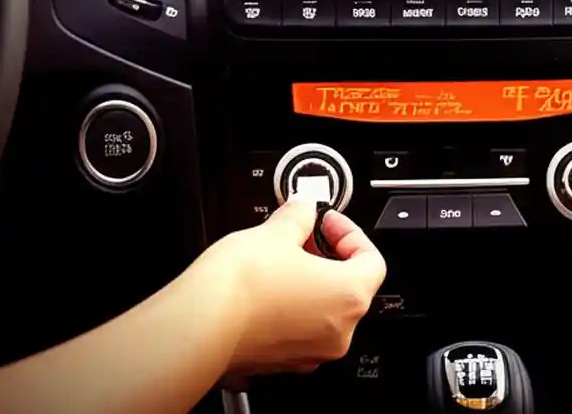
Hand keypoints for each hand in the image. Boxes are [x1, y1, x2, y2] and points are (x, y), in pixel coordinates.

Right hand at [198, 200, 386, 376]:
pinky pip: (297, 330)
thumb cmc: (240, 285)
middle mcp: (338, 331)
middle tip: (301, 237)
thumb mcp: (277, 230)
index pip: (372, 260)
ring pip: (323, 311)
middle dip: (327, 257)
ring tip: (278, 260)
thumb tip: (302, 209)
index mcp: (350, 296)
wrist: (199, 323)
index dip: (349, 234)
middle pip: (349, 287)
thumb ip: (300, 215)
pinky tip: (265, 288)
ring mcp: (311, 352)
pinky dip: (289, 308)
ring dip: (308, 283)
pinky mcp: (282, 362)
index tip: (327, 222)